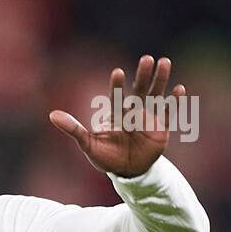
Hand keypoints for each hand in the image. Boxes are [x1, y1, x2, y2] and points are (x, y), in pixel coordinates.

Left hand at [50, 55, 185, 177]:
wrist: (127, 173)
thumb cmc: (106, 158)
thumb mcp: (88, 145)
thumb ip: (73, 129)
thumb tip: (52, 116)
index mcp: (117, 114)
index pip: (118, 97)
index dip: (118, 86)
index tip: (118, 73)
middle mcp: (134, 112)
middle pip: (139, 90)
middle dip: (142, 75)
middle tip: (146, 58)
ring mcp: (148, 118)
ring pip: (155, 95)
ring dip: (160, 80)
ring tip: (165, 62)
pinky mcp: (161, 129)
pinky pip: (168, 114)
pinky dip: (173, 103)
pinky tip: (178, 90)